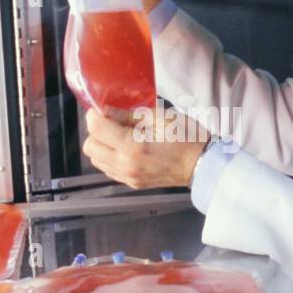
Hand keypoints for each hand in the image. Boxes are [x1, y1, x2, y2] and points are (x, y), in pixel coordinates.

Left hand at [82, 105, 206, 189]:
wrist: (202, 165)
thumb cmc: (186, 136)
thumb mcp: (160, 117)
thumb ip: (129, 115)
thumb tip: (106, 111)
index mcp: (132, 146)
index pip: (96, 129)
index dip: (95, 115)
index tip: (103, 109)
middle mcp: (125, 165)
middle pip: (90, 146)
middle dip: (97, 131)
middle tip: (113, 123)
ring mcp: (128, 177)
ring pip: (96, 159)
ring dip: (102, 145)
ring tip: (120, 136)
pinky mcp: (131, 183)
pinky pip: (107, 169)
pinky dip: (110, 157)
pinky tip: (125, 149)